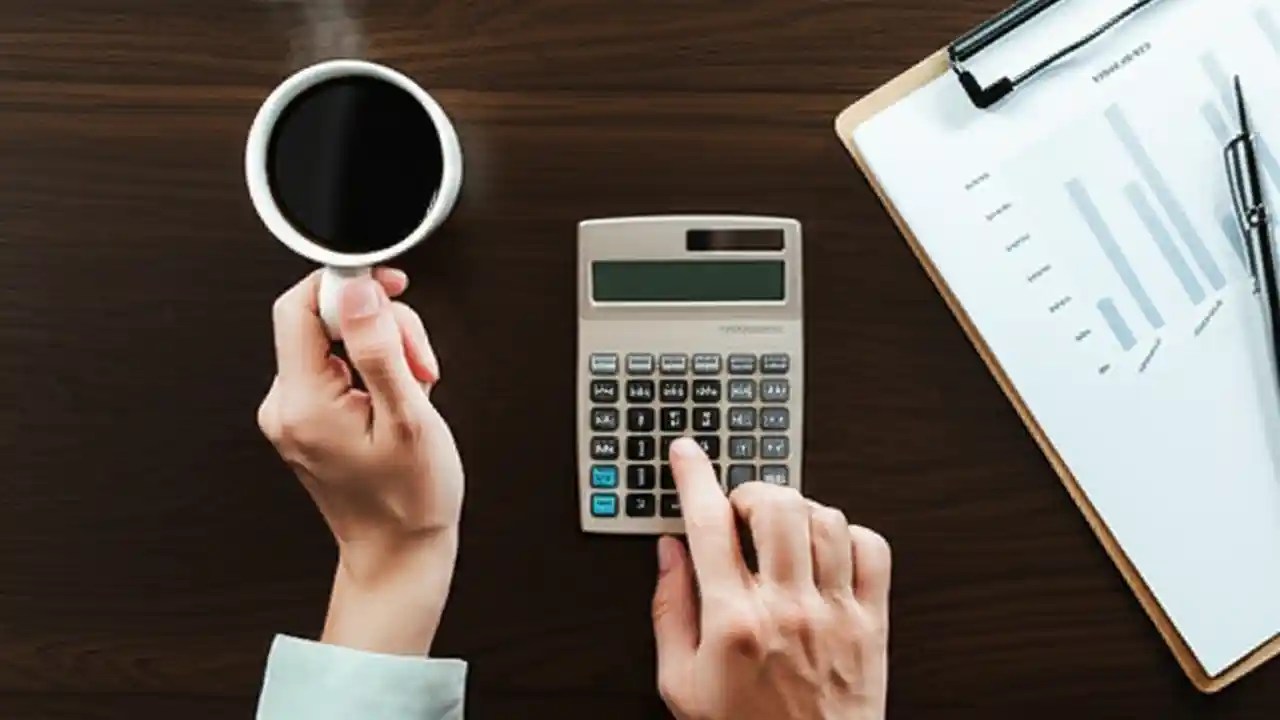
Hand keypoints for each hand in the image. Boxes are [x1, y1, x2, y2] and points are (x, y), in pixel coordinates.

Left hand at [258, 268, 464, 655]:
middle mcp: (286, 407)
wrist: (398, 553)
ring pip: (335, 341)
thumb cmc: (409, 501)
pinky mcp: (308, 417)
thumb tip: (356, 292)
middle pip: (323, 321)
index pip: (300, 308)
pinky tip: (397, 397)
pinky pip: (337, 367)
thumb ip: (378, 348)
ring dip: (382, 349)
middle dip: (380, 326)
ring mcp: (294, 413)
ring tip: (414, 387)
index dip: (346, 285)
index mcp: (303, 404)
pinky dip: (373, 370)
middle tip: (418, 362)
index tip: (388, 287)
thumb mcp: (408, 418)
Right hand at [652, 439, 891, 719]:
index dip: (693, 476)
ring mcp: (836, 614)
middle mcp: (787, 609)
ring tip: (780, 529)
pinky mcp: (872, 624)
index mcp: (733, 622)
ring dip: (798, 508)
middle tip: (737, 507)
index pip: (708, 524)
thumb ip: (670, 610)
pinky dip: (850, 533)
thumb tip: (669, 552)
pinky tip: (827, 549)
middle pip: (776, 505)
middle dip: (750, 490)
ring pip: (825, 519)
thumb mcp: (679, 682)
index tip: (685, 453)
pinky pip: (873, 550)